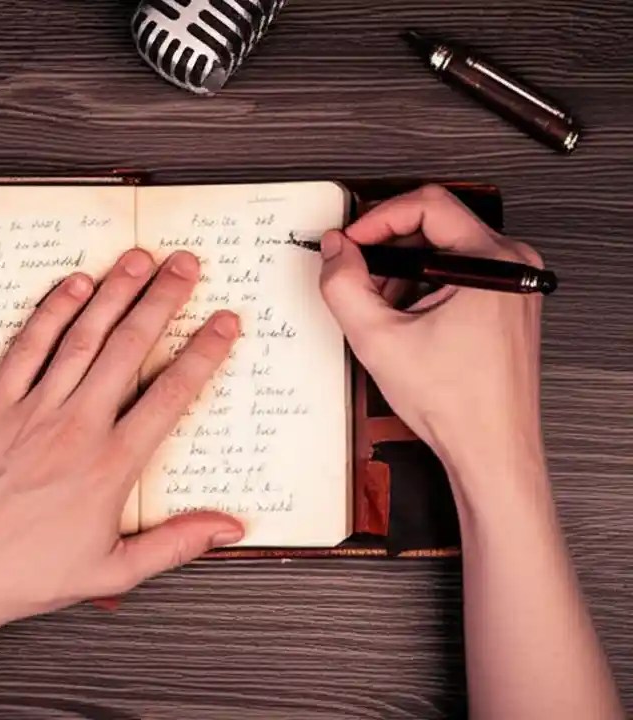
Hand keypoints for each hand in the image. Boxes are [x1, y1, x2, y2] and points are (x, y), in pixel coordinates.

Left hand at [0, 249, 242, 629]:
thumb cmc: (28, 574)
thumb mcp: (114, 571)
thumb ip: (176, 542)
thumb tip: (229, 527)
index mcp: (111, 466)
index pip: (170, 395)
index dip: (203, 353)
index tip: (223, 323)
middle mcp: (76, 428)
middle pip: (129, 349)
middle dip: (163, 300)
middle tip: (186, 265)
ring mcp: (32, 411)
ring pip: (82, 338)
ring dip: (114, 294)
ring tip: (139, 260)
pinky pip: (26, 349)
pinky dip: (51, 313)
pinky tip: (73, 286)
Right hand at [318, 185, 546, 492]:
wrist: (491, 449)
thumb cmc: (455, 403)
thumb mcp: (378, 338)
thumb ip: (344, 285)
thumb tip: (335, 250)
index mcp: (492, 262)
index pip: (427, 204)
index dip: (377, 218)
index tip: (350, 242)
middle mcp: (512, 265)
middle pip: (434, 225)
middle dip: (386, 250)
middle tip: (357, 277)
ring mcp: (513, 285)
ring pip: (442, 251)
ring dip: (402, 273)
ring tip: (382, 312)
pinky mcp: (507, 303)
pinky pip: (456, 274)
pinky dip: (422, 289)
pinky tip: (406, 324)